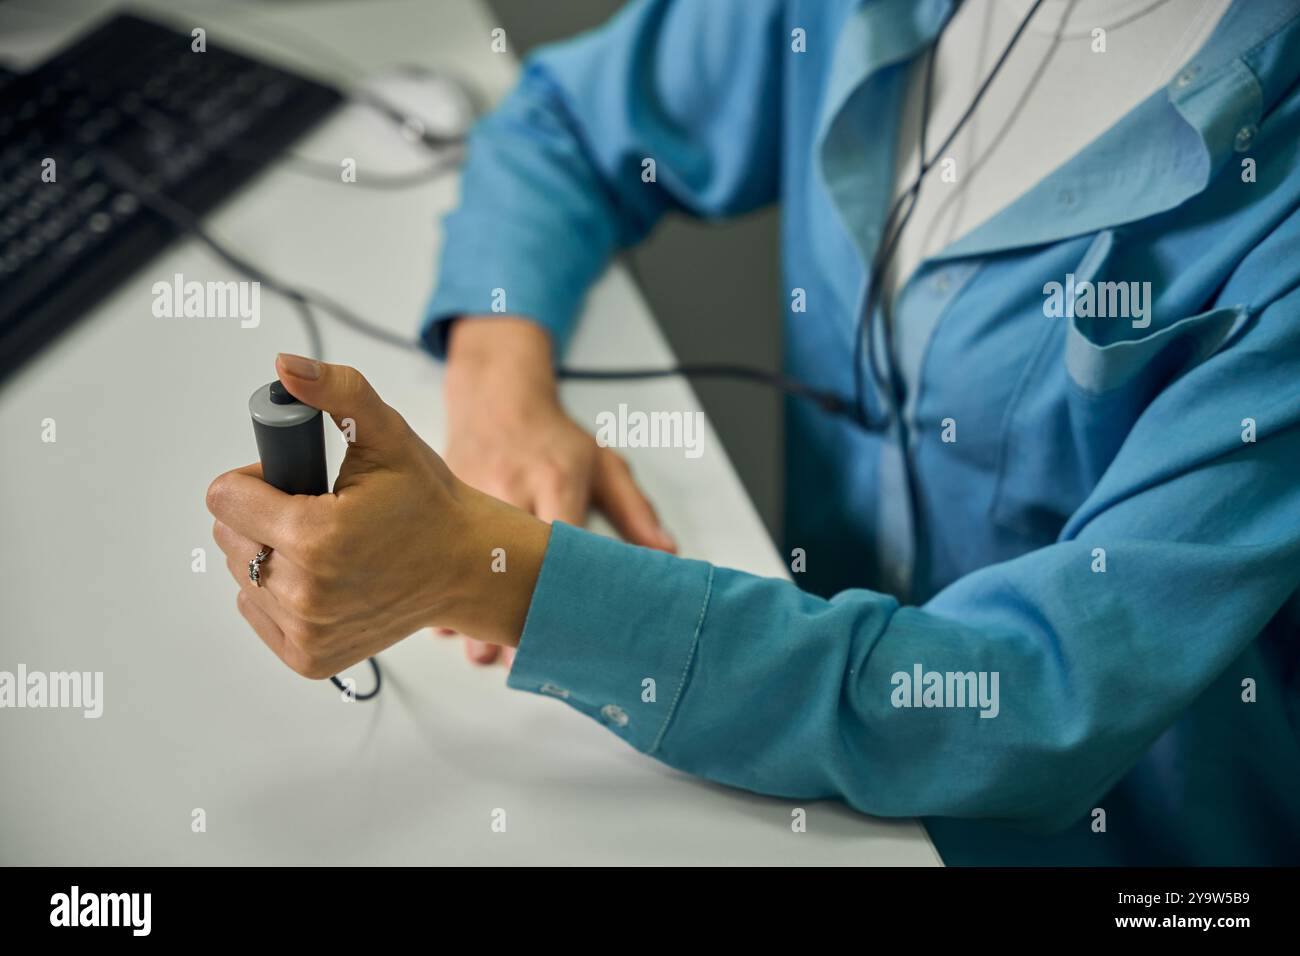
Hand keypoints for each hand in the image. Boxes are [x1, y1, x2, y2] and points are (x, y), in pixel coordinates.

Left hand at [207, 354, 548, 680]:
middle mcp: (305, 592)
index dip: (258, 479)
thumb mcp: (387, 435)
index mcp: (315, 537)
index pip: (224, 497)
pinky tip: (322, 577)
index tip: (300, 482)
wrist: (468, 567)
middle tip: (321, 511)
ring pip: (242, 573)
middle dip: (262, 516)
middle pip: (228, 537)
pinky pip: (256, 610)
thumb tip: (285, 365)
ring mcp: (306, 631)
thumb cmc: (428, 502)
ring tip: (326, 545)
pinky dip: (277, 591)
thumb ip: (335, 392)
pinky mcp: (308, 657)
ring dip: (270, 553)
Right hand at [440, 317, 674, 665]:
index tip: (556, 632)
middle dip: (498, 617)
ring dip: (464, 612)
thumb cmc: (552, 437)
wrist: (495, 396)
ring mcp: (465, 498)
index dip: (552, 590)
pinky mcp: (436, 506)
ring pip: (456, 566)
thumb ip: (635, 513)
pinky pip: (434, 559)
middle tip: (508, 660)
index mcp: (554, 481)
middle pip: (498, 563)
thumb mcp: (602, 464)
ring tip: (478, 652)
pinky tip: (451, 623)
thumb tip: (665, 557)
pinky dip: (442, 591)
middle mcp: (507, 489)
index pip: (555, 542)